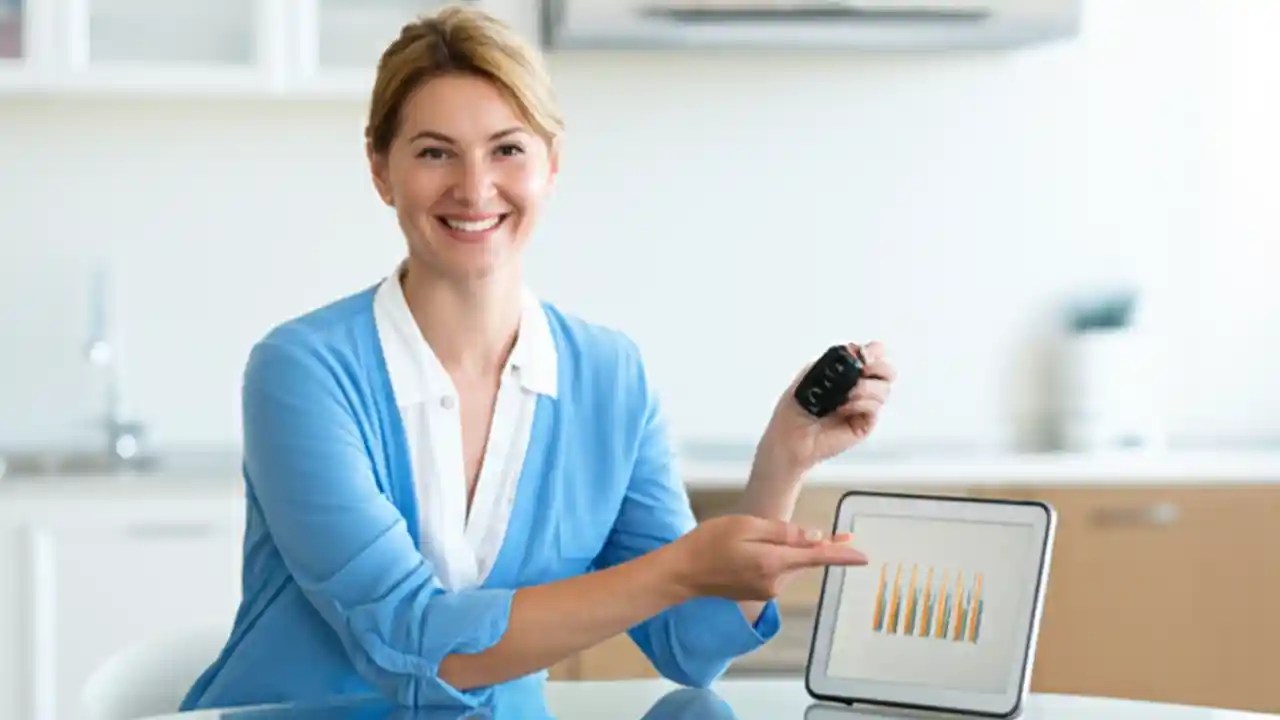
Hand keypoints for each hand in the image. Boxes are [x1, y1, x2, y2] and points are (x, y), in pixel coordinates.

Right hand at [669, 515, 866, 601]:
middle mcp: (775, 582)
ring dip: (794, 551)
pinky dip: (781, 559)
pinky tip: (761, 548)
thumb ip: (784, 532)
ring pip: (793, 565)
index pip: (818, 558)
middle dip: (819, 546)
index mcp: (774, 562)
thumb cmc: (710, 542)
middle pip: (806, 561)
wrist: (684, 571)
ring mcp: (767, 590)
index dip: (842, 555)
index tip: (864, 556)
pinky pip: (779, 571)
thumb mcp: (747, 525)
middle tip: (842, 533)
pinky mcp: (759, 592)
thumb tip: (816, 538)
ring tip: (765, 533)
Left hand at [757, 341, 895, 474]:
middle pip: (887, 371)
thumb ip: (833, 360)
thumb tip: (853, 351)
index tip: (862, 355)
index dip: (873, 352)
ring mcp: (863, 405)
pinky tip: (843, 408)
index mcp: (847, 371)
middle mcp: (858, 387)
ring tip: (844, 395)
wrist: (791, 435)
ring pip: (883, 388)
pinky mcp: (865, 423)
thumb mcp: (810, 374)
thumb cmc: (795, 409)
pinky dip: (859, 404)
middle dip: (877, 367)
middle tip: (862, 371)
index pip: (874, 354)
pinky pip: (874, 407)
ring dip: (864, 387)